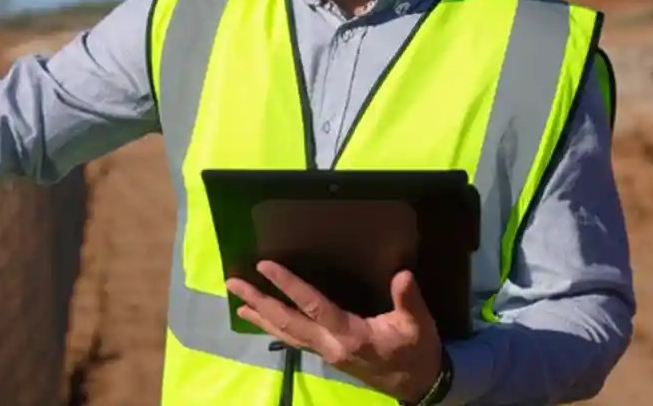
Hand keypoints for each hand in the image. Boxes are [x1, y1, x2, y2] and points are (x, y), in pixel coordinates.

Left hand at [225, 261, 441, 402]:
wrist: (419, 385)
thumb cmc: (416, 351)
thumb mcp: (418, 325)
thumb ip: (408, 299)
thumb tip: (402, 274)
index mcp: (349, 335)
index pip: (313, 306)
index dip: (288, 285)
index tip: (266, 266)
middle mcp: (330, 345)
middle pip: (287, 322)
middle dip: (259, 301)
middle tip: (233, 283)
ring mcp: (325, 352)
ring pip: (286, 334)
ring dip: (261, 317)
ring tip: (239, 302)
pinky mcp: (326, 355)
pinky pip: (294, 340)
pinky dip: (275, 328)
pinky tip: (264, 320)